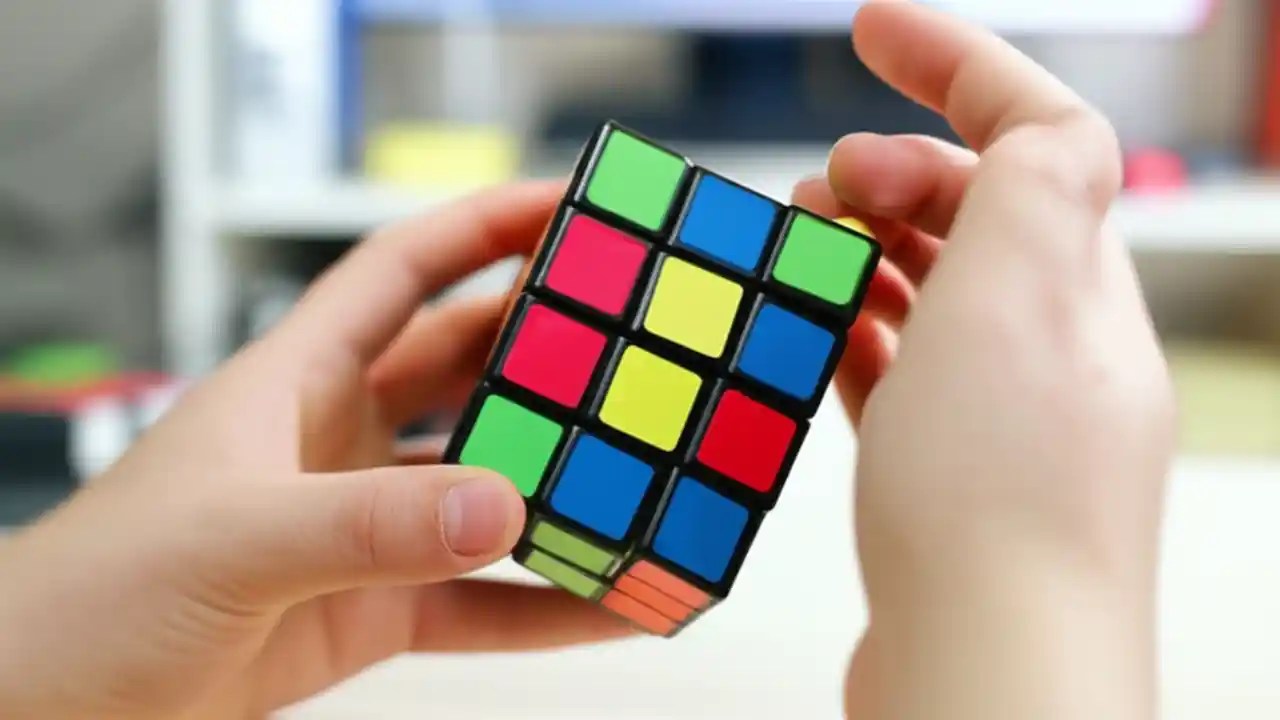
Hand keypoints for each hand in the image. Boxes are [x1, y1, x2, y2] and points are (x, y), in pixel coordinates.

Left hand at [0, 181, 629, 719]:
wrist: (42, 712)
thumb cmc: (90, 597)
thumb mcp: (233, 540)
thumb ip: (368, 525)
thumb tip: (499, 507)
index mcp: (295, 381)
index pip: (401, 274)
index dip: (482, 230)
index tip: (569, 209)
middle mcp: (339, 442)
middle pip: (466, 373)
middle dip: (548, 357)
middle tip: (633, 350)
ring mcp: (365, 528)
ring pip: (487, 492)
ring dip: (560, 491)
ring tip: (641, 485)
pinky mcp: (375, 611)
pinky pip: (480, 603)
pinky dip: (543, 607)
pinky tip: (604, 606)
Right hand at [794, 4, 1175, 718]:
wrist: (987, 680)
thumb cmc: (996, 499)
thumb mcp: (1019, 298)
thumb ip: (1034, 181)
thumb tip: (1015, 123)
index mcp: (1085, 293)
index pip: (1043, 132)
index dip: (957, 60)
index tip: (867, 21)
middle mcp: (1061, 355)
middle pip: (986, 214)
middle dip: (900, 167)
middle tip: (815, 185)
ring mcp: (1008, 425)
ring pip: (939, 298)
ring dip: (873, 252)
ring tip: (801, 249)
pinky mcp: (953, 487)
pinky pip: (906, 379)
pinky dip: (860, 338)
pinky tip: (819, 338)